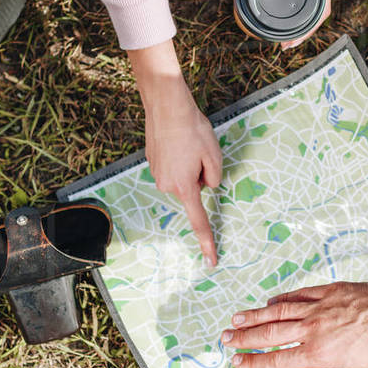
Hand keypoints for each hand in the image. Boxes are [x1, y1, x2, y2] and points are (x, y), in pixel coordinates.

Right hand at [144, 87, 222, 265]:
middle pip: (193, 189)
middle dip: (200, 175)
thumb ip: (215, 178)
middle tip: (200, 151)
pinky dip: (178, 157)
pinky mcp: (152, 162)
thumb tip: (207, 184)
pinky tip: (177, 140)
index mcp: (185, 187)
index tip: (211, 262)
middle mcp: (167, 185)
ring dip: (189, 164)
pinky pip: (173, 166)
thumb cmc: (192, 129)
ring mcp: (157, 174)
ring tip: (187, 143)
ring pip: (183, 177)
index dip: (207, 242)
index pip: (199, 221)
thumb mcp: (215, 155)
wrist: (167, 106)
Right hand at [223, 212, 367, 367]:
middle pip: (270, 334)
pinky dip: (282, 298)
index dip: (255, 362)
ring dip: (255, 315)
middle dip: (245, 337)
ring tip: (235, 318)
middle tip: (224, 338)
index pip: (278, 360)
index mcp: (319, 353)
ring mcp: (319, 307)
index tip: (238, 362)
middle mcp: (313, 329)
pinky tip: (270, 301)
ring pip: (279, 311)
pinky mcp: (329, 291)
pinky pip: (299, 294)